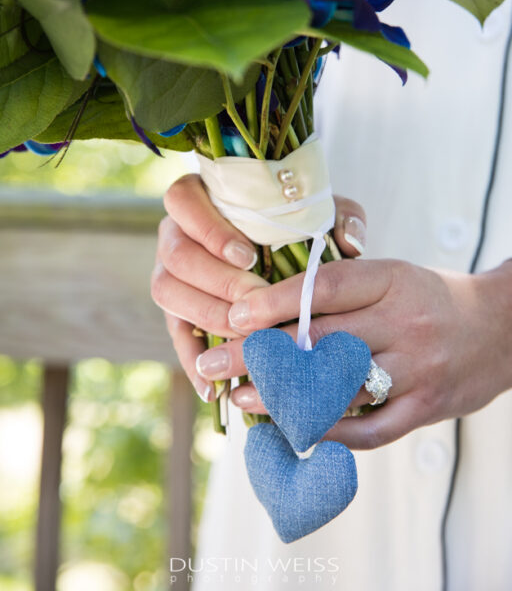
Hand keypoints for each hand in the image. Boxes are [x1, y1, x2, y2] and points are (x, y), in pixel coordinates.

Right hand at [151, 174, 366, 402]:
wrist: (288, 258)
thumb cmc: (302, 227)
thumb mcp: (324, 215)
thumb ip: (341, 218)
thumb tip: (353, 244)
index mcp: (201, 196)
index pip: (183, 200)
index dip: (210, 229)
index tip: (248, 257)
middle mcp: (175, 233)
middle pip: (176, 255)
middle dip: (218, 282)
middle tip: (256, 302)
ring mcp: (170, 273)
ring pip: (167, 292)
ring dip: (208, 316)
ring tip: (247, 335)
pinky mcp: (176, 312)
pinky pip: (175, 336)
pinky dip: (193, 362)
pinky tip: (215, 387)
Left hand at [212, 257, 511, 448]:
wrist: (502, 329)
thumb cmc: (431, 297)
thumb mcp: (392, 275)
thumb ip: (341, 288)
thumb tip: (266, 308)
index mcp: (393, 279)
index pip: (326, 289)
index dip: (275, 302)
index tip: (233, 314)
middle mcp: (405, 322)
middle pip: (321, 340)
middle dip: (258, 353)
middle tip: (212, 361)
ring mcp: (418, 368)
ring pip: (339, 388)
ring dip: (283, 397)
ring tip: (241, 397)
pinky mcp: (426, 407)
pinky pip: (370, 428)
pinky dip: (328, 432)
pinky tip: (292, 430)